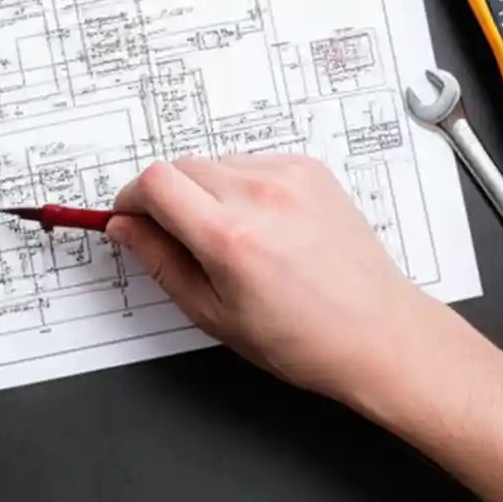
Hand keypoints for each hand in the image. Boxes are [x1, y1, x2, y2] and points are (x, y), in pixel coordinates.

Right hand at [107, 156, 446, 402]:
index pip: (155, 183)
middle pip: (180, 166)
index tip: (130, 218)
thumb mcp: (212, 314)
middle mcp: (260, 196)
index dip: (131, 199)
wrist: (376, 333)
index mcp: (230, 237)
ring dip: (204, 191)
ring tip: (228, 238)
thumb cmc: (302, 338)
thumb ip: (161, 262)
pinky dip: (241, 187)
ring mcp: (290, 178)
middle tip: (175, 237)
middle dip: (165, 198)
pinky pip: (252, 163)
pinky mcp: (311, 171)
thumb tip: (125, 228)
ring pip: (215, 162)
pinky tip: (260, 226)